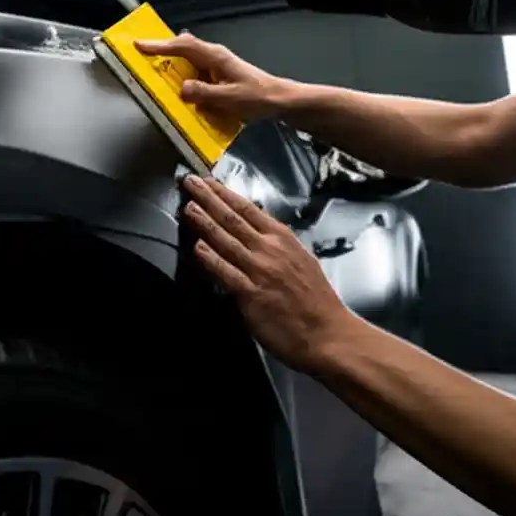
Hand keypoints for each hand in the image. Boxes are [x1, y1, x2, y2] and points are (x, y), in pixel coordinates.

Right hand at [135, 33, 291, 120]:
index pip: (182, 46)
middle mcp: (213, 56)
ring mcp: (214, 64)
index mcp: (215, 57)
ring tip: (151, 68)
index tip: (139, 45)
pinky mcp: (215, 74)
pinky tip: (175, 85)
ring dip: (170, 61)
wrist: (278, 100)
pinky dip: (181, 73)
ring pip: (186, 57)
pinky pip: (192, 69)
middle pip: (182, 46)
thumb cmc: (258, 97)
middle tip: (139, 52)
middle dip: (160, 48)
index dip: (159, 46)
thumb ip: (205, 93)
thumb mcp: (231, 98)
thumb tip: (182, 89)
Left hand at [180, 175, 359, 373]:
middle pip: (232, 218)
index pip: (248, 209)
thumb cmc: (317, 302)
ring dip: (204, 222)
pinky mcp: (251, 294)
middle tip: (190, 182)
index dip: (225, 193)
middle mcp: (270, 249)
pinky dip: (210, 258)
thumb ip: (279, 246)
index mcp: (283, 239)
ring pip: (225, 240)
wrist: (328, 333)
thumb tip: (258, 234)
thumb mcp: (302, 260)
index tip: (209, 181)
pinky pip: (225, 272)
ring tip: (188, 207)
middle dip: (208, 198)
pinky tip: (197, 247)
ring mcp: (259, 270)